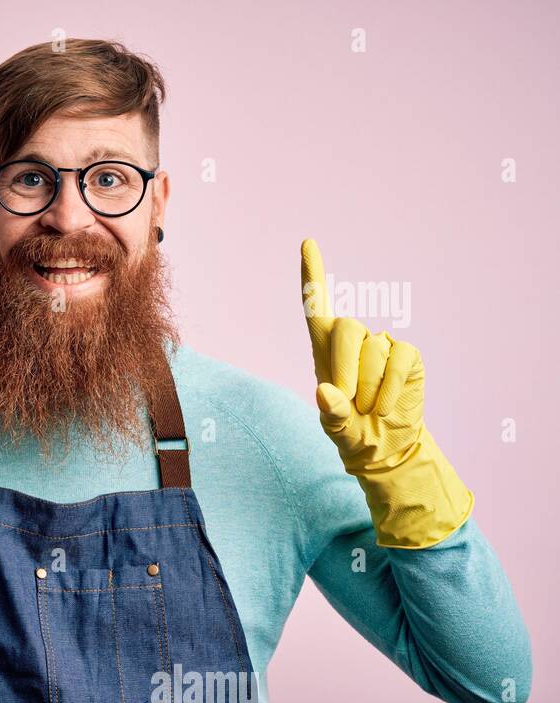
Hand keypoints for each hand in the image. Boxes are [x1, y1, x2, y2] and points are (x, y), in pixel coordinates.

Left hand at [299, 238, 472, 547]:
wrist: (386, 446)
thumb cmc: (352, 432)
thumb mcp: (336, 429)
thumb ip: (331, 414)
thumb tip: (325, 393)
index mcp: (325, 350)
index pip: (316, 306)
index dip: (313, 275)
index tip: (308, 242)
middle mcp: (353, 341)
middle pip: (347, 326)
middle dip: (346, 366)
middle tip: (350, 400)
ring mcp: (383, 345)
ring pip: (374, 349)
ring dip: (370, 386)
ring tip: (370, 407)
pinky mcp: (408, 357)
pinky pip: (400, 359)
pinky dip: (391, 387)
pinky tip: (386, 406)